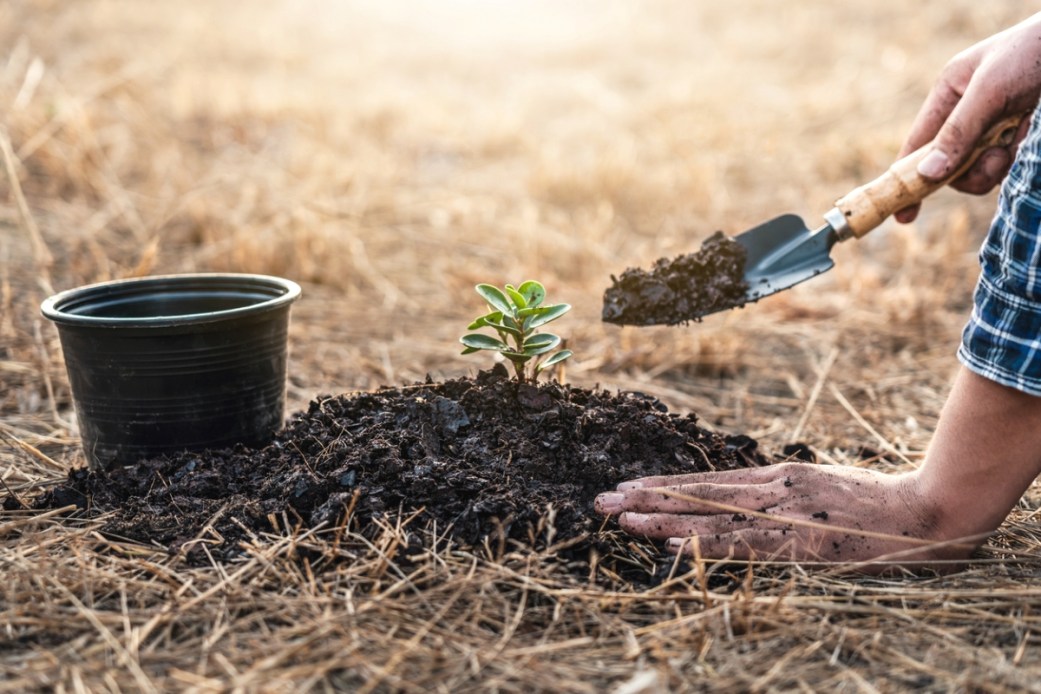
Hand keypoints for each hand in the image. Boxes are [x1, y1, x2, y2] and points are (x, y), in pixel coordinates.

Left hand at [594, 463, 977, 571]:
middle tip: (601, 499)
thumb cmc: (875, 504)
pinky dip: (706, 546)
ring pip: (710, 516)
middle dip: (647, 497)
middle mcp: (772, 489)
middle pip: (698, 493)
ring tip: (620, 516)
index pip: (708, 481)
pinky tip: (673, 547)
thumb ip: (783, 494)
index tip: (628, 486)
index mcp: (776, 477)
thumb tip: (747, 501)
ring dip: (662, 518)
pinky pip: (743, 546)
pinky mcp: (799, 541)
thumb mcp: (820, 487)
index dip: (665, 485)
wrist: (923, 514)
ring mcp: (784, 514)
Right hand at [895, 13, 1040, 222]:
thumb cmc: (1034, 53)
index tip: (903, 217)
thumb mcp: (991, 88)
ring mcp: (993, 131)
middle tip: (996, 155)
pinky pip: (1005, 169)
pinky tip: (1030, 135)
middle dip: (970, 168)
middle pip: (948, 167)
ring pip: (978, 172)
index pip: (918, 143)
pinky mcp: (1017, 140)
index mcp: (949, 95)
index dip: (907, 178)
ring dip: (998, 164)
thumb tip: (927, 174)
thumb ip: (958, 131)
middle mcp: (966, 116)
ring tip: (1019, 137)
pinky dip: (1017, 161)